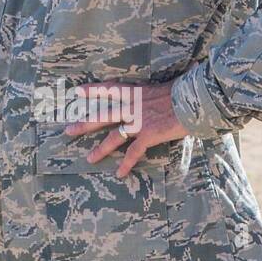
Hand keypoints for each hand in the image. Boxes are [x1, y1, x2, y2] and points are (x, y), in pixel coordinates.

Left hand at [64, 81, 187, 177]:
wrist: (194, 100)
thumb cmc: (184, 90)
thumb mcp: (164, 87)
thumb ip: (155, 93)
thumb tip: (162, 90)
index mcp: (135, 92)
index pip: (109, 89)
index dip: (93, 90)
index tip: (77, 91)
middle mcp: (132, 107)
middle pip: (102, 116)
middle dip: (84, 124)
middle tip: (68, 131)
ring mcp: (138, 122)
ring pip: (113, 138)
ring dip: (100, 150)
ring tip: (89, 159)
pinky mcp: (148, 135)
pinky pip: (134, 152)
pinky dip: (126, 164)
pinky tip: (120, 174)